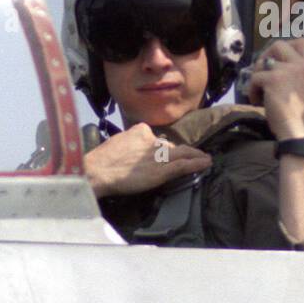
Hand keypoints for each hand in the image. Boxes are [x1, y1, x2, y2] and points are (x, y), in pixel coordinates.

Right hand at [83, 123, 211, 198]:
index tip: (167, 152)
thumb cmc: (102, 161)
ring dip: (195, 156)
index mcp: (141, 131)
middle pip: (171, 146)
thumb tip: (135, 148)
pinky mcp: (162, 170)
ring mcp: (159, 156)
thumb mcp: (119, 142)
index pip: (157, 138)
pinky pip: (183, 165)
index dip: (163, 147)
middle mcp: (152, 141)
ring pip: (182, 154)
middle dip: (182, 151)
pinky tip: (206, 162)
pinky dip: (196, 163)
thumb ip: (131, 143)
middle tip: (195, 155)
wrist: (97, 171)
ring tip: (205, 158)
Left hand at [244, 38, 303, 139]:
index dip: (288, 44)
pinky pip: (255, 77)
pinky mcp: (273, 79)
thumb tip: (271, 61)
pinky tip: (257, 100)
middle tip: (263, 69)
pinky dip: (252, 89)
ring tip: (260, 90)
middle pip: (279, 44)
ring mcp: (288, 70)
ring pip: (263, 62)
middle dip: (267, 54)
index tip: (278, 56)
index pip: (302, 41)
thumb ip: (295, 71)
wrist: (297, 130)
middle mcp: (303, 64)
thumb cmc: (300, 114)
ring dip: (258, 75)